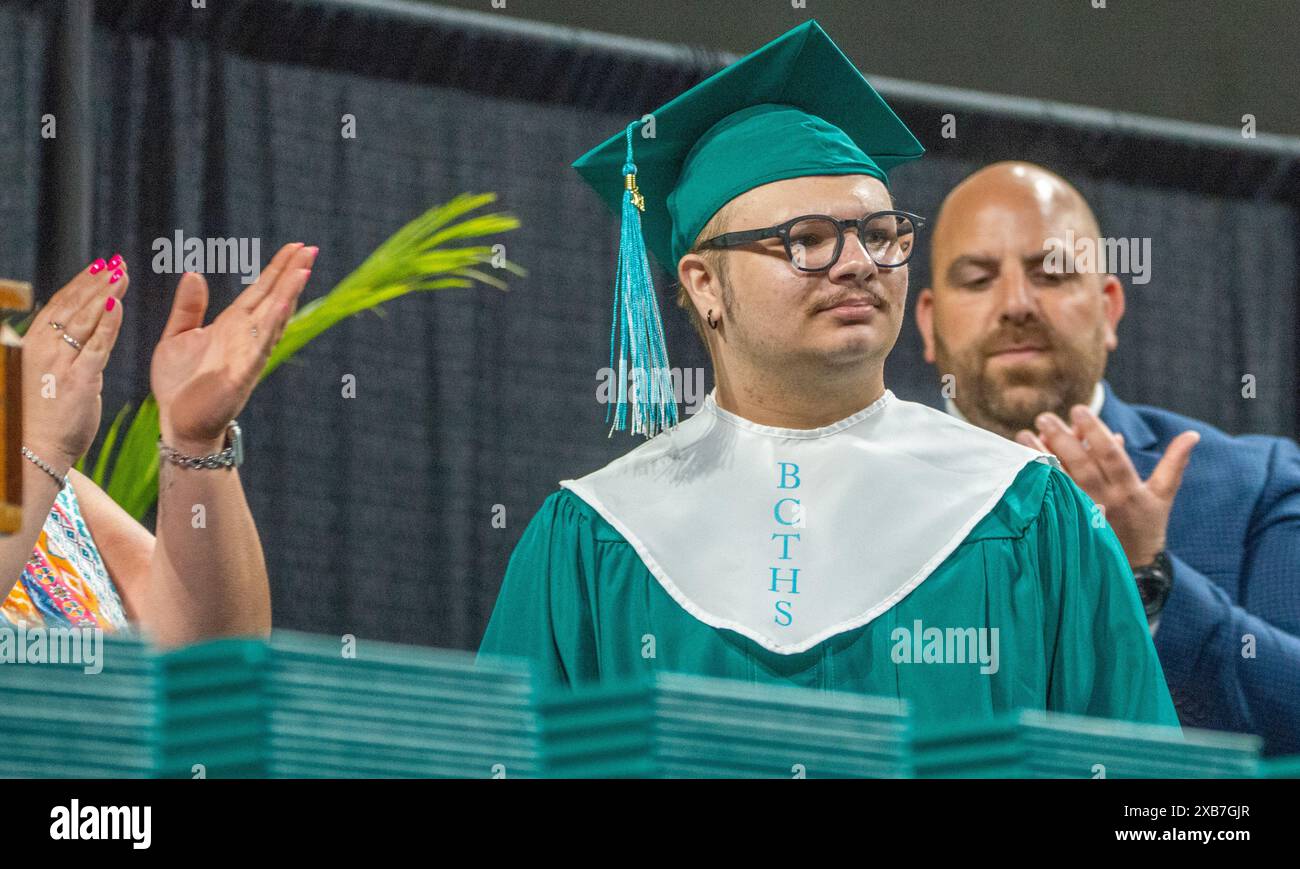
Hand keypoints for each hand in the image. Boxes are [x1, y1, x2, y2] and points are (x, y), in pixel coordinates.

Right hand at [21, 256, 129, 472]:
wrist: (34, 449)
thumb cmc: (41, 413)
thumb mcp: (47, 372)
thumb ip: (62, 349)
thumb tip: (77, 327)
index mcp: (36, 343)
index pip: (61, 304)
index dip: (82, 282)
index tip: (101, 264)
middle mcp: (44, 347)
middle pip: (74, 305)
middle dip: (97, 280)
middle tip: (117, 261)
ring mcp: (60, 362)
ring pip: (85, 319)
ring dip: (105, 293)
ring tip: (122, 273)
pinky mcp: (78, 380)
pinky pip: (96, 346)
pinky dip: (107, 323)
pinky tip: (117, 304)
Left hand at [152, 243, 316, 454]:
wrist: (178, 424)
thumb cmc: (180, 384)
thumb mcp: (178, 336)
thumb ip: (189, 307)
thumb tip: (195, 273)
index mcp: (232, 325)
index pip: (260, 291)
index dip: (278, 268)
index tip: (295, 246)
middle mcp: (246, 337)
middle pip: (274, 298)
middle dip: (291, 274)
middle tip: (311, 248)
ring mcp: (247, 355)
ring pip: (273, 319)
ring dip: (288, 295)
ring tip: (303, 271)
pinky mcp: (240, 374)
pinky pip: (258, 347)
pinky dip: (271, 326)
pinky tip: (281, 307)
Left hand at [1016, 406, 1198, 567]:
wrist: (1135, 571)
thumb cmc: (1147, 527)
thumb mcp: (1163, 496)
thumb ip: (1174, 464)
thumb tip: (1192, 436)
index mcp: (1130, 489)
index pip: (1112, 455)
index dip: (1095, 432)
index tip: (1078, 409)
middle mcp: (1107, 500)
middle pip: (1082, 466)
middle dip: (1063, 440)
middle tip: (1044, 416)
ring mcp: (1086, 515)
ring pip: (1062, 483)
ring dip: (1041, 459)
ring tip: (1023, 436)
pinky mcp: (1070, 527)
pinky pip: (1050, 502)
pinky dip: (1037, 483)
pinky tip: (1021, 466)